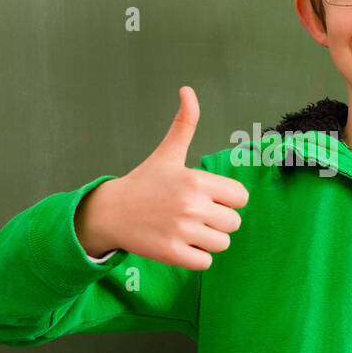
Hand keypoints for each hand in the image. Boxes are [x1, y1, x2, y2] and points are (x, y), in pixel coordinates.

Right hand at [76, 86, 249, 269]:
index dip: (226, 199)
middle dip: (217, 221)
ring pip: (222, 244)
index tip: (206, 197)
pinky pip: (205, 263)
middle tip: (193, 215)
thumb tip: (187, 89)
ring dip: (207, 240)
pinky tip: (179, 244)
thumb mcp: (167, 153)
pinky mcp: (172, 254)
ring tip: (186, 229)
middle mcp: (191, 205)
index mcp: (196, 180)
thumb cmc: (144, 182)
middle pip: (234, 223)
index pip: (240, 198)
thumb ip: (184, 123)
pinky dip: (196, 257)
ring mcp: (182, 231)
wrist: (110, 211)